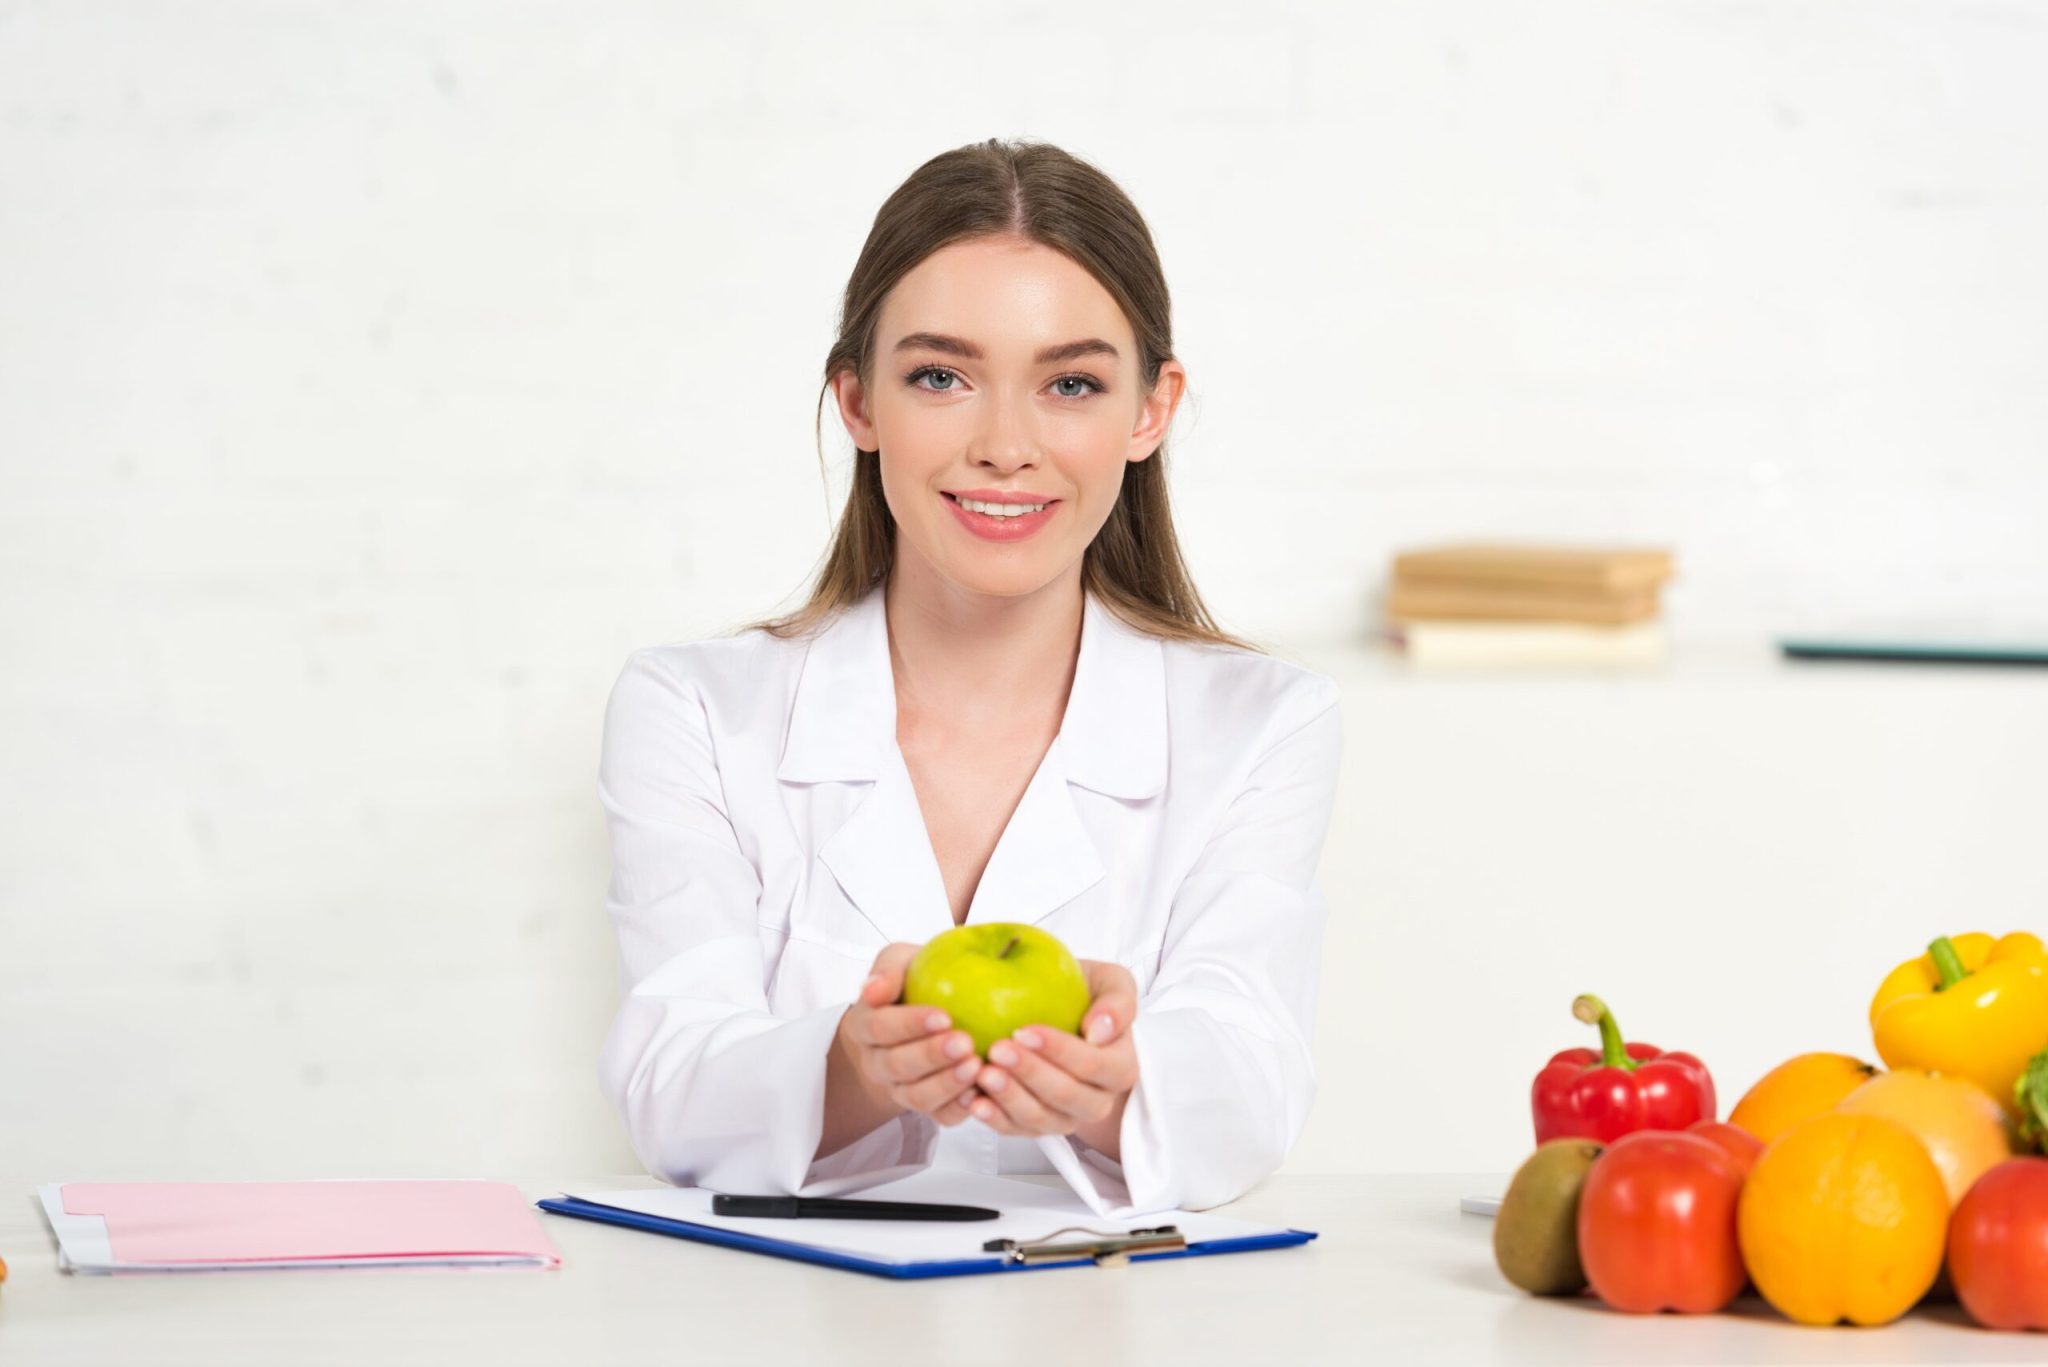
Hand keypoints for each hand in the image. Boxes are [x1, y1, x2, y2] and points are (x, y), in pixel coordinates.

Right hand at [838, 942, 982, 1128]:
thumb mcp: (899, 963)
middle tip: (964, 1043)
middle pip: (897, 1066)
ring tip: (976, 1066)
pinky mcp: (928, 1106)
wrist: (915, 1019)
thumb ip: (889, 970)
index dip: (909, 1025)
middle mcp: (878, 1061)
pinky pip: (940, 1116)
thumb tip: (874, 988)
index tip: (943, 1016)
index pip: (880, 1027)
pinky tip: (980, 1093)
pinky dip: (959, 1108)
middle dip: (931, 1056)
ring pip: (916, 1096)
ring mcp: (900, 1088)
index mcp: (866, 1024)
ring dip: (947, 1084)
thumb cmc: (913, 984)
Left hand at [969, 959, 1139, 1150]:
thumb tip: (1099, 1031)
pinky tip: (972, 1099)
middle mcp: (1097, 1100)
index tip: (1024, 1030)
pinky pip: (1015, 1129)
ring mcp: (1065, 1118)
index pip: (1093, 1065)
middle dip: (1029, 1074)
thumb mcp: (1111, 983)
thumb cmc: (1085, 995)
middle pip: (1065, 1095)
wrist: (1064, 1015)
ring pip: (1039, 1118)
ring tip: (982, 1073)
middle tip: (997, 1050)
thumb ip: (1117, 1002)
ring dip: (1008, 1098)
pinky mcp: (1036, 1127)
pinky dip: (993, 1117)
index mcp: (1120, 1068)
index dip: (1059, 1051)